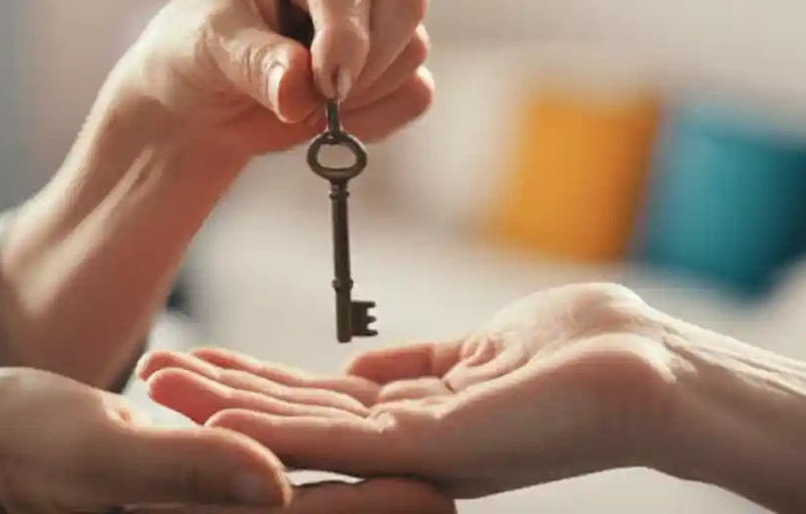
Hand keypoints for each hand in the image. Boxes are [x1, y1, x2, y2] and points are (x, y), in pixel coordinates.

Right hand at [0, 368, 452, 511]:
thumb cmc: (9, 452)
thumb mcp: (91, 450)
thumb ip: (181, 469)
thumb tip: (272, 485)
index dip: (375, 513)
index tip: (444, 496)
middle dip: (380, 497)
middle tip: (458, 475)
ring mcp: (194, 503)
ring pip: (293, 488)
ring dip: (348, 466)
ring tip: (413, 435)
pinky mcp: (181, 476)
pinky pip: (250, 456)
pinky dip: (289, 433)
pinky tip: (325, 404)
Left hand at [104, 0, 432, 155]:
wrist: (207, 99)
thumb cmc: (201, 50)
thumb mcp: (210, 49)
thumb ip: (255, 63)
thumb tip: (298, 89)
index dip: (345, 35)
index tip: (326, 87)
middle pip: (405, 0)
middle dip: (365, 63)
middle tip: (316, 101)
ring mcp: (380, 7)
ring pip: (414, 50)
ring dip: (363, 95)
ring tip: (305, 106)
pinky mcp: (395, 55)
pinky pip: (416, 92)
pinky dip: (377, 118)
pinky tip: (333, 119)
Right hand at [138, 283, 680, 497]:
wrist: (657, 376)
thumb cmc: (582, 356)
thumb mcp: (474, 352)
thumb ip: (410, 368)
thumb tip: (350, 365)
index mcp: (413, 420)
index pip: (314, 402)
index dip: (249, 386)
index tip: (188, 364)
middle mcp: (404, 448)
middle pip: (295, 422)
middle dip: (220, 399)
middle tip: (148, 375)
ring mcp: (417, 452)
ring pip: (303, 434)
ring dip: (227, 411)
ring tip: (160, 387)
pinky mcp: (436, 447)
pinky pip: (340, 437)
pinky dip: (272, 426)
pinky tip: (217, 412)